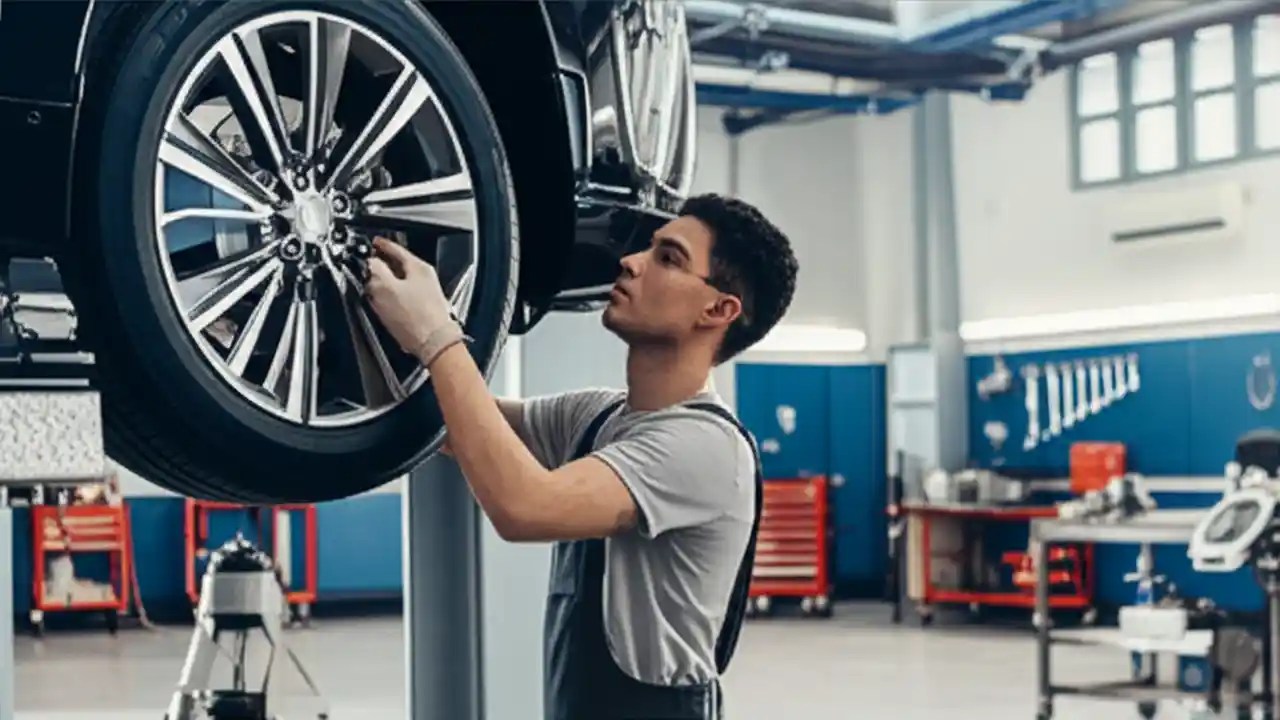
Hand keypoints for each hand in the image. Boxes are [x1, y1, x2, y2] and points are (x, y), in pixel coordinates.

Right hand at [364, 237, 463, 366]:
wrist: (435, 345)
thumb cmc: (416, 319)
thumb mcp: (386, 289)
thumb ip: (376, 271)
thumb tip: (370, 263)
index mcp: (418, 267)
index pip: (396, 249)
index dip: (381, 245)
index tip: (373, 243)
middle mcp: (426, 279)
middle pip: (399, 266)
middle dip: (382, 267)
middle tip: (368, 268)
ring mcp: (427, 294)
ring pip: (401, 283)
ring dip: (387, 284)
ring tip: (373, 289)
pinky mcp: (425, 309)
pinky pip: (405, 298)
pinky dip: (393, 298)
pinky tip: (386, 307)